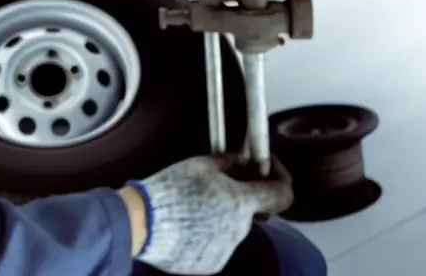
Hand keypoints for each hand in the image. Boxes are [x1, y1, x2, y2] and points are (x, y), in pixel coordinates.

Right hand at [119, 154, 292, 275]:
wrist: (142, 224)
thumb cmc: (170, 191)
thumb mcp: (201, 165)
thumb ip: (229, 162)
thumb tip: (240, 160)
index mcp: (242, 202)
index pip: (283, 194)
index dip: (280, 178)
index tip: (267, 171)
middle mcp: (240, 230)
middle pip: (252, 210)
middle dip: (239, 197)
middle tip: (216, 185)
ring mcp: (227, 250)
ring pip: (233, 228)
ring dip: (221, 216)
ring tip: (193, 207)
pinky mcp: (212, 264)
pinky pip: (218, 245)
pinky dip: (208, 234)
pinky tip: (188, 225)